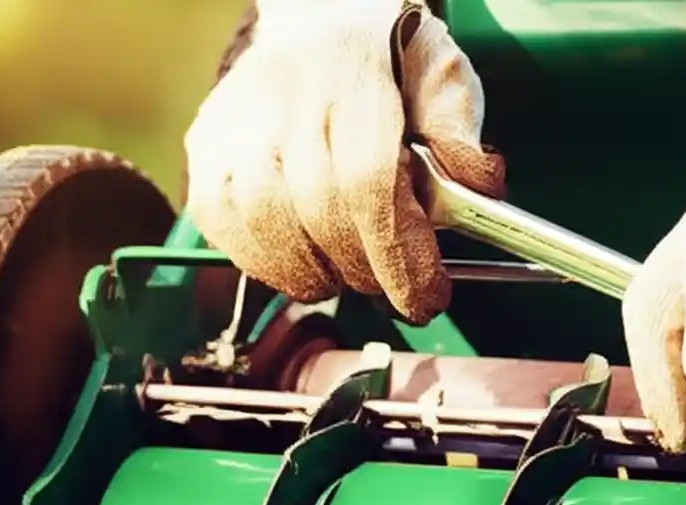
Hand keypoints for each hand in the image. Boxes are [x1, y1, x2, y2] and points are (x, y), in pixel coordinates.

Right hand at [183, 0, 504, 324]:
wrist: (318, 20)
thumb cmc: (390, 58)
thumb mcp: (443, 77)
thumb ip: (461, 135)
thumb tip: (480, 188)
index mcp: (353, 78)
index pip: (369, 185)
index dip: (399, 255)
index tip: (427, 297)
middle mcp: (284, 98)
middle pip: (321, 214)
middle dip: (368, 272)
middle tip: (397, 290)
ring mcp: (236, 123)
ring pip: (265, 226)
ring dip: (314, 273)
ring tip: (348, 275)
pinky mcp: (205, 146)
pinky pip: (222, 222)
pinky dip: (264, 259)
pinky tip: (303, 260)